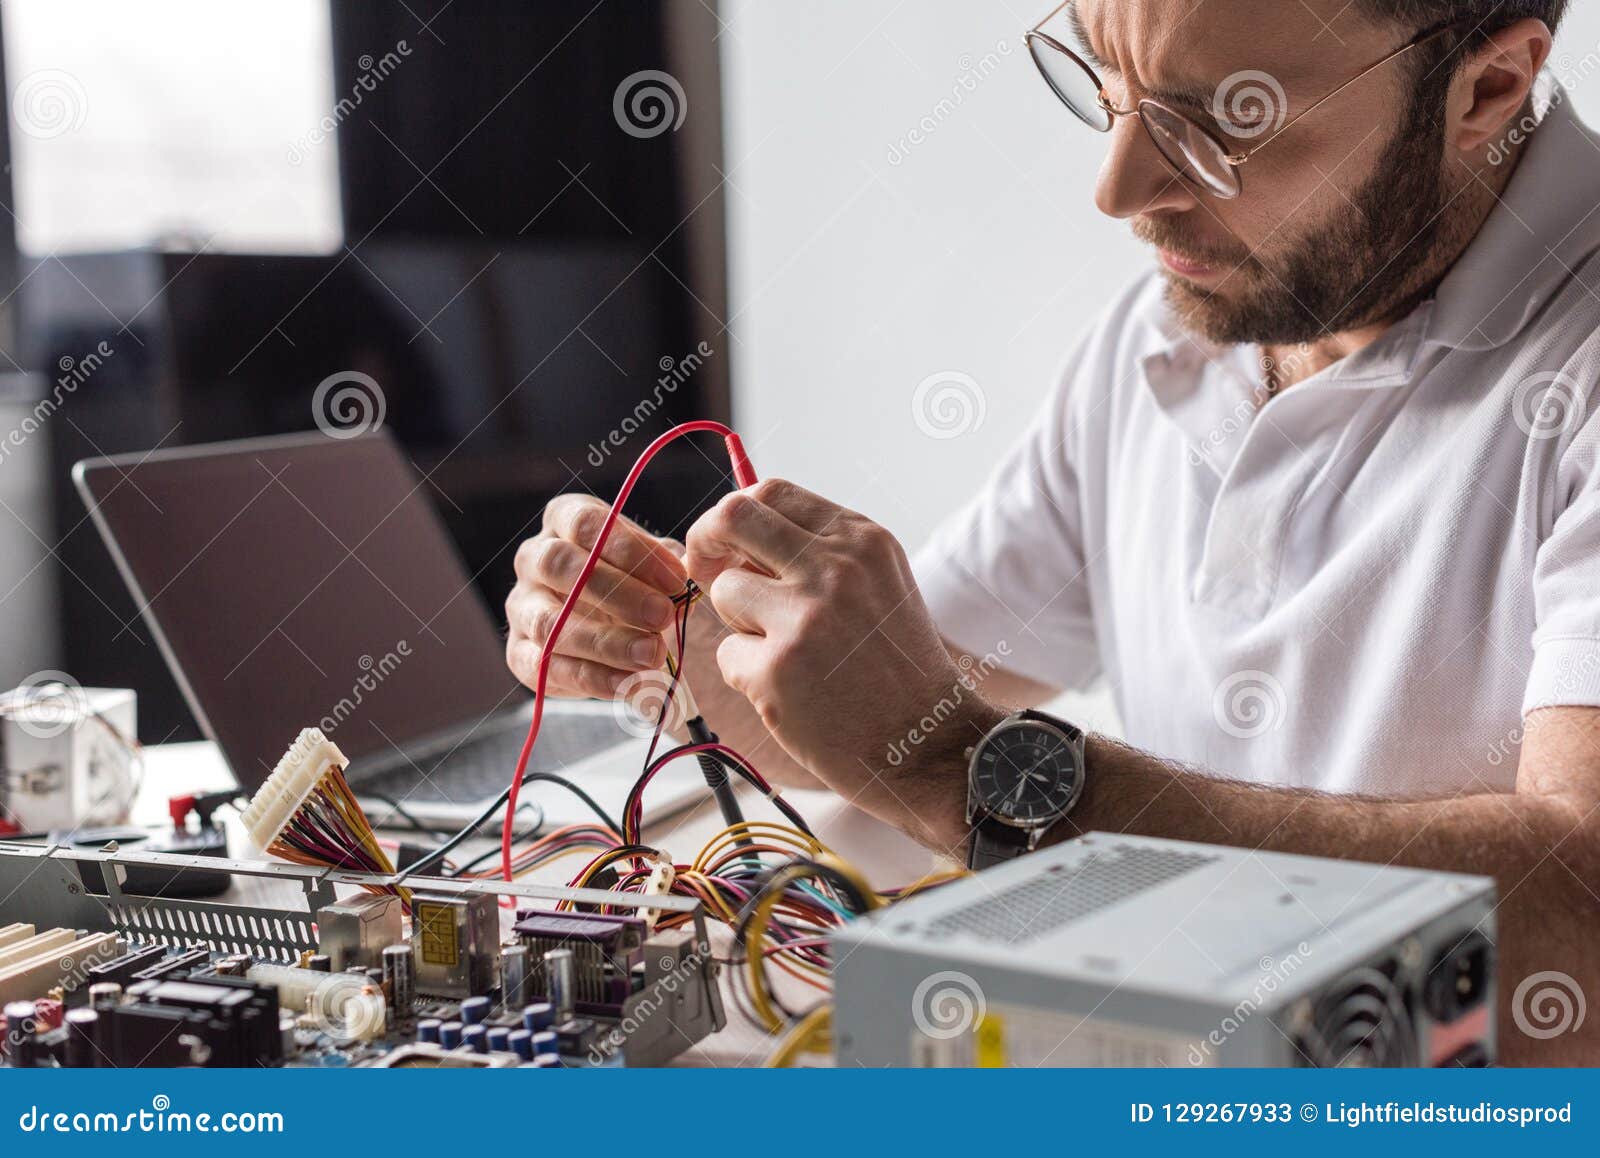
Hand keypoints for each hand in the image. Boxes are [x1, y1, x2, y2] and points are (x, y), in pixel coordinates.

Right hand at [505, 494, 684, 697]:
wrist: (618, 632)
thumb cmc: (639, 585)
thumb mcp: (656, 565)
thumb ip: (668, 566)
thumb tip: (682, 579)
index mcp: (564, 520)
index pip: (587, 524)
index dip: (631, 550)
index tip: (676, 579)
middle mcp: (533, 558)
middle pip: (560, 566)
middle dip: (616, 592)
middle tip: (662, 615)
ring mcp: (521, 607)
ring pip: (550, 623)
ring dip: (605, 643)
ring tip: (652, 654)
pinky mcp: (519, 654)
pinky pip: (548, 668)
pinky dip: (594, 679)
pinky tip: (630, 684)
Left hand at [684, 479, 1002, 847]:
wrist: (930, 744)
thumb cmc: (896, 668)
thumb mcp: (877, 585)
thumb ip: (818, 552)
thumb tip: (735, 534)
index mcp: (862, 539)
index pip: (771, 492)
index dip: (735, 516)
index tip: (728, 544)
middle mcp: (836, 567)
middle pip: (733, 517)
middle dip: (705, 542)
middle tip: (703, 571)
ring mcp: (805, 618)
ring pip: (724, 591)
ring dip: (739, 624)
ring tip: (786, 655)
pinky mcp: (777, 670)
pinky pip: (728, 655)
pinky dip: (748, 676)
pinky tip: (794, 694)